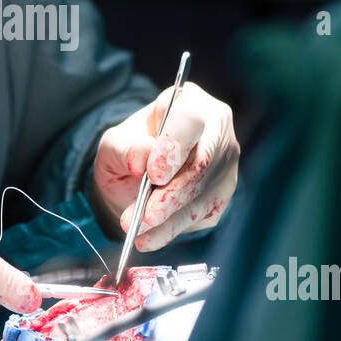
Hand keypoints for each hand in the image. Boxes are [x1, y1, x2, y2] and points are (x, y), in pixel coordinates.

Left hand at [90, 83, 239, 250]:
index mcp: (192, 103)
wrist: (137, 173)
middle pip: (203, 162)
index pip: (191, 120)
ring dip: (170, 218)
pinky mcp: (222, 194)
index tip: (153, 174)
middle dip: (171, 194)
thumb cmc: (130, 148)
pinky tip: (150, 237)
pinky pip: (202, 215)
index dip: (174, 147)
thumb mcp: (114, 144)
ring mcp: (225, 164)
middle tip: (142, 215)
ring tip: (137, 229)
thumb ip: (124, 147)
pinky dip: (173, 230)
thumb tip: (141, 157)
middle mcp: (217, 131)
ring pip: (204, 194)